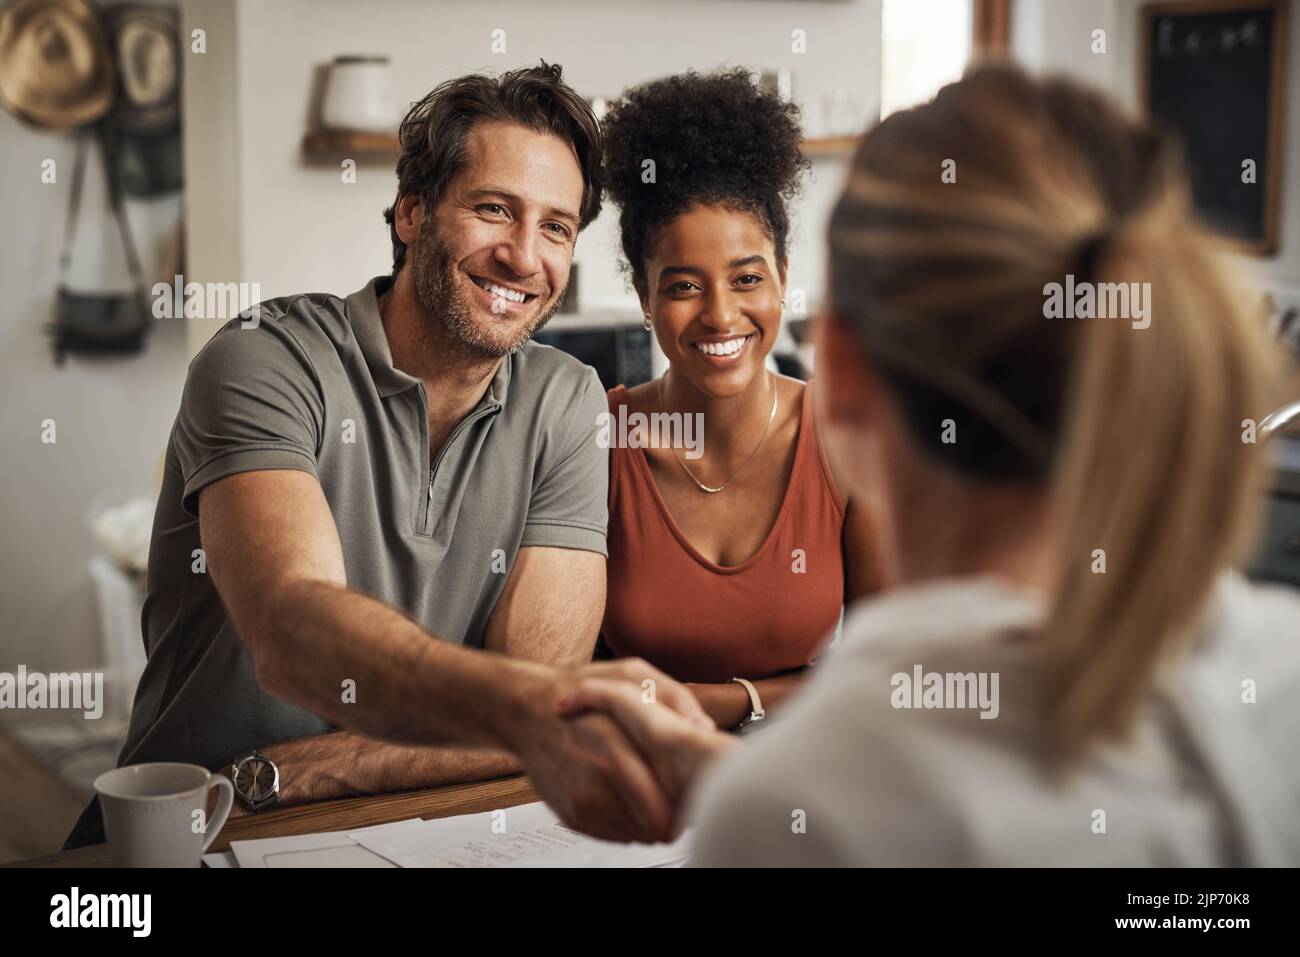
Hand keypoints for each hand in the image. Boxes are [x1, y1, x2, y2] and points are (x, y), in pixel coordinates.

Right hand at [504, 657, 715, 843]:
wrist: (525, 709)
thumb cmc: (579, 688)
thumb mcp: (629, 673)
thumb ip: (672, 695)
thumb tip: (702, 725)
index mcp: (614, 748)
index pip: (658, 804)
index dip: (684, 808)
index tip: (694, 798)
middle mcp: (595, 779)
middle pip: (650, 826)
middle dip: (672, 820)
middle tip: (681, 807)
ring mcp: (580, 800)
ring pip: (634, 836)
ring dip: (650, 825)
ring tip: (655, 801)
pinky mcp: (570, 814)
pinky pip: (612, 836)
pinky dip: (628, 826)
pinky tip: (629, 801)